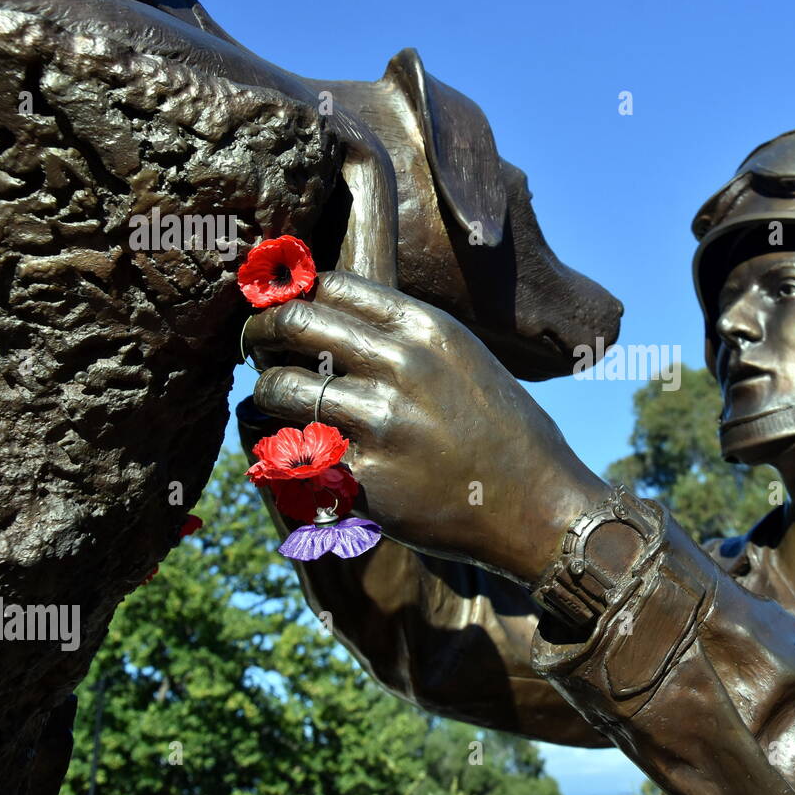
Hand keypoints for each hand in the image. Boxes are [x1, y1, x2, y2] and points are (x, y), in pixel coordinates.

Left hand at [243, 271, 608, 584]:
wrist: (539, 508)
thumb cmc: (505, 433)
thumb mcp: (465, 361)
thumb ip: (404, 338)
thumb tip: (331, 317)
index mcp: (428, 329)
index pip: (330, 286)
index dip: (296, 296)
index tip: (283, 311)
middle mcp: (401, 367)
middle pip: (294, 324)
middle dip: (261, 334)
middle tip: (255, 349)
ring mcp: (380, 425)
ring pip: (278, 389)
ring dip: (269, 395)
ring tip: (279, 406)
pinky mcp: (364, 481)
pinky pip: (291, 453)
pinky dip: (285, 452)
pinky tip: (299, 455)